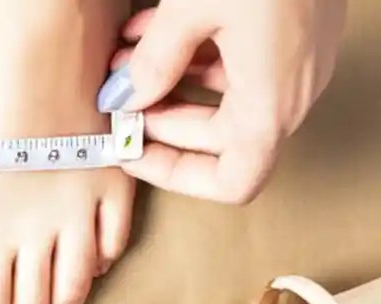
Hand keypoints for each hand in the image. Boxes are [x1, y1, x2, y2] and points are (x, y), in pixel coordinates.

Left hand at [97, 0, 347, 203]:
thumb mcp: (191, 10)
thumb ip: (152, 62)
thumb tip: (125, 97)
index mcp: (271, 103)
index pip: (233, 181)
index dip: (174, 174)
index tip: (131, 149)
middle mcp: (290, 90)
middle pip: (219, 140)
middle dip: (157, 121)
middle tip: (114, 100)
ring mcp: (294, 59)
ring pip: (223, 96)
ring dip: (168, 82)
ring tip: (120, 60)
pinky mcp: (291, 28)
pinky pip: (238, 59)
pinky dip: (191, 52)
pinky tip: (148, 30)